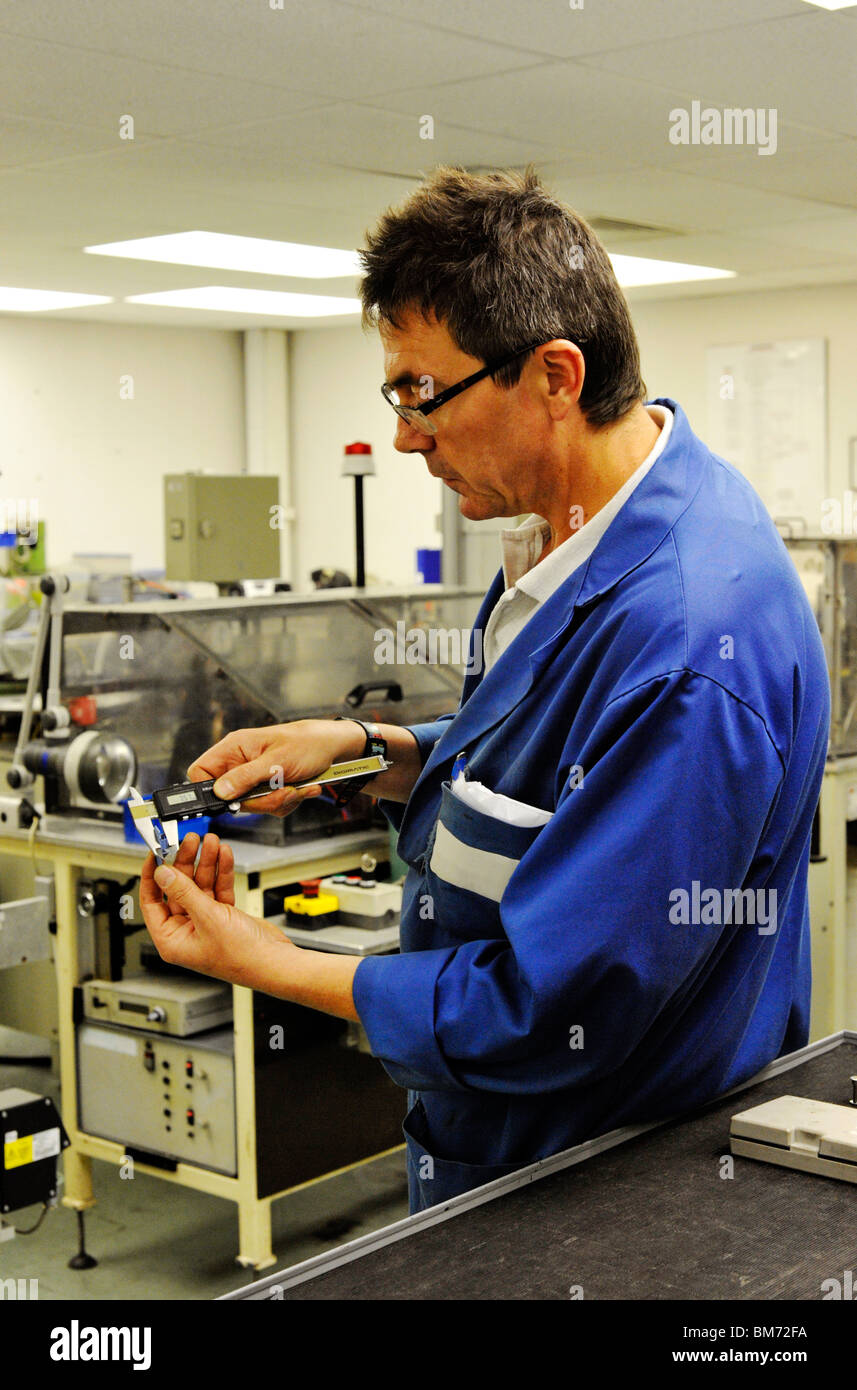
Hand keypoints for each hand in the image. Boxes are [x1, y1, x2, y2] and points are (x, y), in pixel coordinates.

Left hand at [140, 832, 296, 985]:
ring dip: (206, 863)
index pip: (152, 902)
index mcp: (172, 939)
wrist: (274, 961)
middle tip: (191, 841)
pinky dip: (221, 872)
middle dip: (186, 863)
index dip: (152, 876)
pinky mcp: (223, 915)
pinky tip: (223, 856)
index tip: (155, 854)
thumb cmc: (242, 956)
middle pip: (178, 888)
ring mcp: (205, 922)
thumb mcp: (207, 918)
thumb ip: (184, 892)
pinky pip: (217, 888)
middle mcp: (186, 931)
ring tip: (211, 843)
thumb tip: (162, 874)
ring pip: (200, 885)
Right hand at [186, 718, 364, 815]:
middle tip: (282, 790)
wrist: (334, 747)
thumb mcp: (277, 762)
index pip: (201, 773)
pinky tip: (301, 788)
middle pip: (230, 797)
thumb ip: (245, 777)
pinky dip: (287, 801)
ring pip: (252, 806)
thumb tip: (219, 792)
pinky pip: (268, 806)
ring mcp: (254, 777)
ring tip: (297, 786)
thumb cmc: (307, 744)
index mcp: (234, 748)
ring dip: (278, 801)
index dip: (208, 790)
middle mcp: (240, 763)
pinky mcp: (267, 788)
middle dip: (259, 800)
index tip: (228, 800)